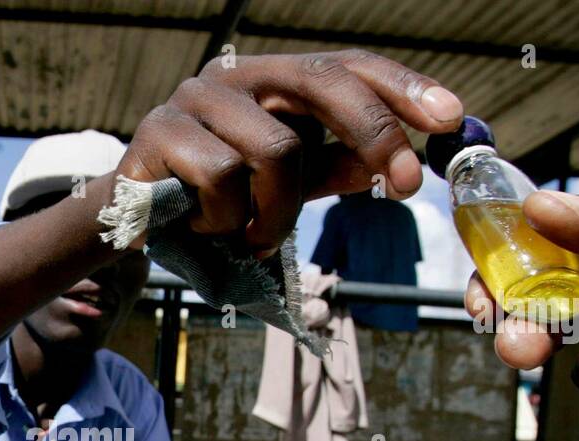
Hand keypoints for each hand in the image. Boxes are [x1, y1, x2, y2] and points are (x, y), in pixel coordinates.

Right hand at [118, 51, 464, 255]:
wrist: (128, 225)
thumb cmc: (213, 204)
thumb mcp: (286, 189)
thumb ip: (333, 170)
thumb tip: (392, 164)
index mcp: (271, 81)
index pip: (345, 65)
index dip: (400, 87)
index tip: (450, 118)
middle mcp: (235, 76)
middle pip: (321, 82)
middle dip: (373, 133)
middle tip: (401, 187)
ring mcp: (193, 99)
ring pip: (275, 150)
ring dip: (277, 214)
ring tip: (255, 238)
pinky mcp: (156, 133)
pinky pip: (221, 179)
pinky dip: (226, 220)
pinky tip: (210, 230)